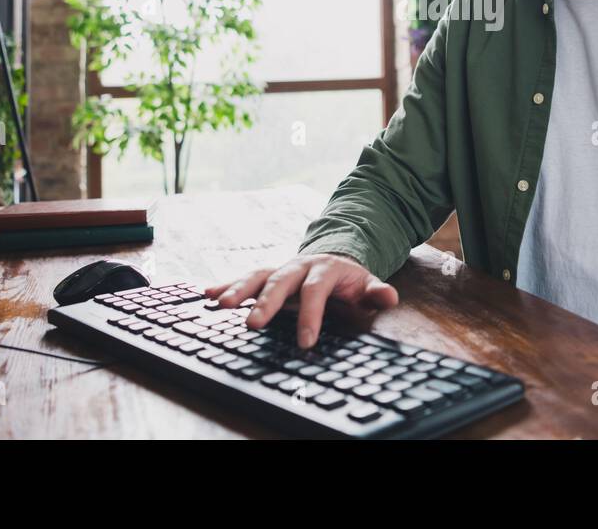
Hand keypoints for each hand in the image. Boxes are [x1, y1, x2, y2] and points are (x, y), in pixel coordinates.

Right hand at [204, 252, 398, 348]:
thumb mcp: (366, 284)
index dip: (310, 315)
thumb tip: (390, 298)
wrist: (335, 256)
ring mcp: (280, 268)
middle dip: (266, 302)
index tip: (305, 341)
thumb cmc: (348, 280)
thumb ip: (376, 292)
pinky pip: (244, 278)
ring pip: (257, 276)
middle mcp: (298, 266)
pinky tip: (207, 295)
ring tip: (221, 306)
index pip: (315, 291)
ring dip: (238, 290)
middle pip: (280, 281)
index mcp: (324, 269)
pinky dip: (225, 285)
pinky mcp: (266, 275)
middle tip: (253, 325)